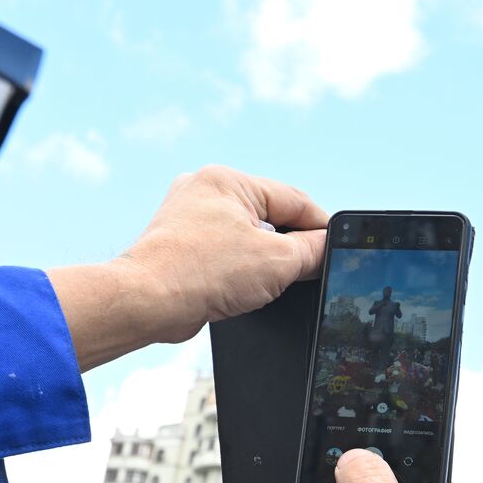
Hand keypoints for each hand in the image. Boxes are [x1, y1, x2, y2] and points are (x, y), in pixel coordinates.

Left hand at [121, 165, 328, 340]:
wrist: (146, 302)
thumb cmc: (199, 273)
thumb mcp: (276, 262)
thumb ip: (312, 252)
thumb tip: (329, 248)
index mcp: (228, 180)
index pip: (293, 200)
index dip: (320, 227)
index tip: (337, 248)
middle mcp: (204, 191)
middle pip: (269, 217)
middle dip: (289, 244)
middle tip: (307, 271)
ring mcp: (188, 219)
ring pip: (245, 237)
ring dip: (262, 260)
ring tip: (268, 283)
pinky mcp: (179, 247)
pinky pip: (223, 254)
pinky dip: (238, 270)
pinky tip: (241, 289)